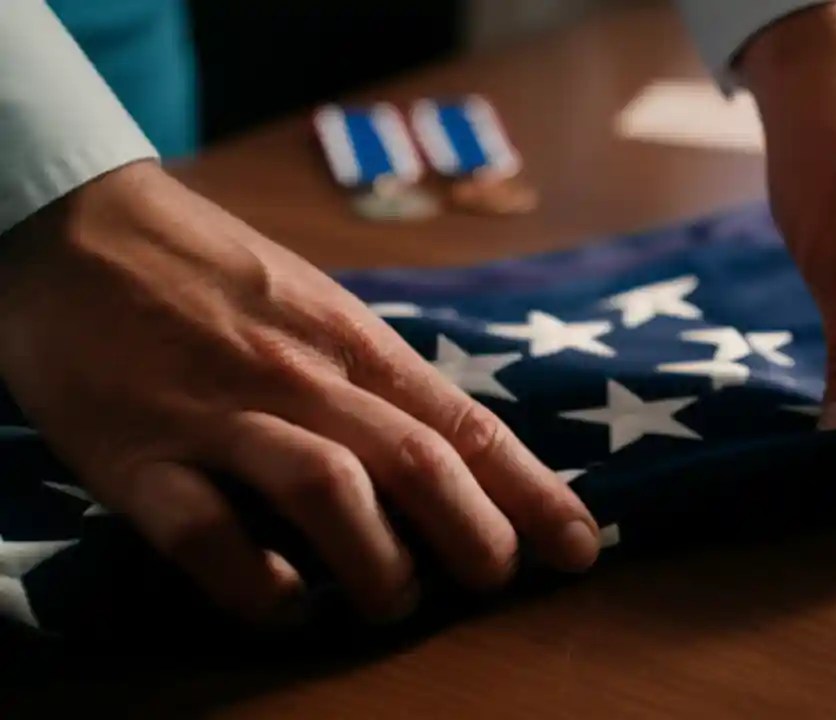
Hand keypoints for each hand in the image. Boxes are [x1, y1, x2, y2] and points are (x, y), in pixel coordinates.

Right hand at [0, 162, 599, 624]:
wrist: (76, 226)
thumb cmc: (214, 273)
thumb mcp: (316, 305)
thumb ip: (376, 378)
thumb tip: (452, 460)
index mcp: (350, 341)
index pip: (461, 424)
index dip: (531, 491)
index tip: (581, 545)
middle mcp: (298, 376)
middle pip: (414, 458)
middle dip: (476, 529)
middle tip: (496, 579)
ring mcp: (219, 415)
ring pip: (327, 489)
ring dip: (377, 563)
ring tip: (393, 602)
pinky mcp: (137, 455)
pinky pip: (202, 532)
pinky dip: (252, 583)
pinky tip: (283, 605)